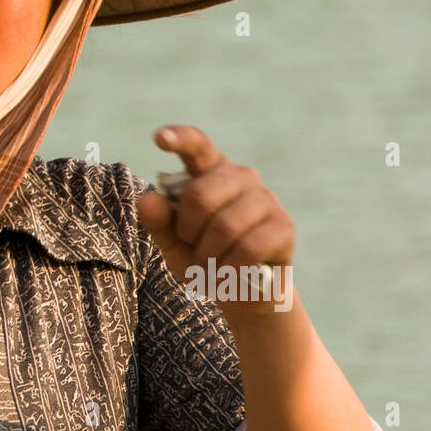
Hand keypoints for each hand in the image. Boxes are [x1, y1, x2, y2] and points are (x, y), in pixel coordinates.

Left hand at [136, 125, 295, 325]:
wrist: (242, 292)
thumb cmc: (203, 258)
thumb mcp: (173, 243)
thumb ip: (158, 221)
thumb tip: (147, 199)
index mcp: (210, 171)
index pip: (197, 145)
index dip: (179, 138)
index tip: (159, 138)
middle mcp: (240, 176)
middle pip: (199, 196)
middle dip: (188, 232)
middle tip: (194, 249)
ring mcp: (265, 198)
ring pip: (224, 226)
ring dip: (209, 256)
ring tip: (212, 265)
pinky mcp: (284, 226)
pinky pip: (248, 249)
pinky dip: (231, 269)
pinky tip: (231, 272)